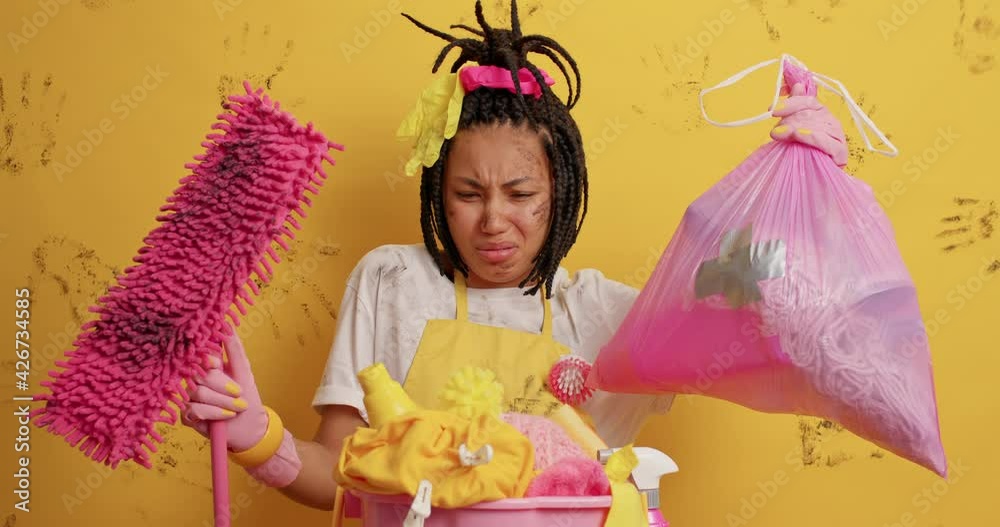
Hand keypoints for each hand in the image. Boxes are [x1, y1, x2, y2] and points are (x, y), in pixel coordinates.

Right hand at [181, 330, 268, 452]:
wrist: (249, 427)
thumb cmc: (247, 397)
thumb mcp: (244, 371)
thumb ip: (234, 349)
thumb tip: (226, 324)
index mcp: (209, 366)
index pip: (201, 355)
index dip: (208, 359)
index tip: (217, 365)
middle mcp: (196, 379)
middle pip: (201, 374)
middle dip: (223, 386)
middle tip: (239, 393)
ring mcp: (189, 396)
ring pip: (198, 393)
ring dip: (222, 402)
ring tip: (236, 408)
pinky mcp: (186, 415)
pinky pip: (192, 410)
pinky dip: (212, 413)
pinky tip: (224, 417)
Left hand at [769, 82, 847, 166]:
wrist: (812, 179)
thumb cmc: (801, 154)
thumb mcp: (793, 130)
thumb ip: (795, 109)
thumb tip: (797, 86)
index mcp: (822, 114)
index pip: (809, 101)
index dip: (791, 103)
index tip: (772, 110)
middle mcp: (831, 123)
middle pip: (810, 114)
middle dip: (789, 120)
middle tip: (775, 131)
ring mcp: (838, 138)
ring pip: (816, 126)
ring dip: (794, 128)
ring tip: (779, 135)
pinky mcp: (840, 154)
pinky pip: (826, 142)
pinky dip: (812, 137)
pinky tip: (799, 135)